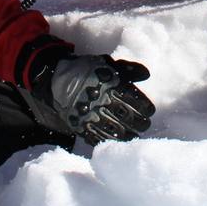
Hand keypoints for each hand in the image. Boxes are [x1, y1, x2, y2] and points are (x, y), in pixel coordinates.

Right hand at [29, 54, 154, 143]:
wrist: (57, 78)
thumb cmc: (86, 70)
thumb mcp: (107, 64)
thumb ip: (128, 69)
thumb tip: (146, 75)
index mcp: (112, 85)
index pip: (136, 101)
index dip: (146, 108)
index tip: (149, 112)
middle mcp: (103, 101)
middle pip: (129, 118)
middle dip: (140, 124)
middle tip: (144, 125)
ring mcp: (92, 115)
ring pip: (115, 131)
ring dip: (128, 135)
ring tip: (134, 136)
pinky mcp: (81, 125)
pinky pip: (98, 137)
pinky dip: (109, 141)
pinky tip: (116, 141)